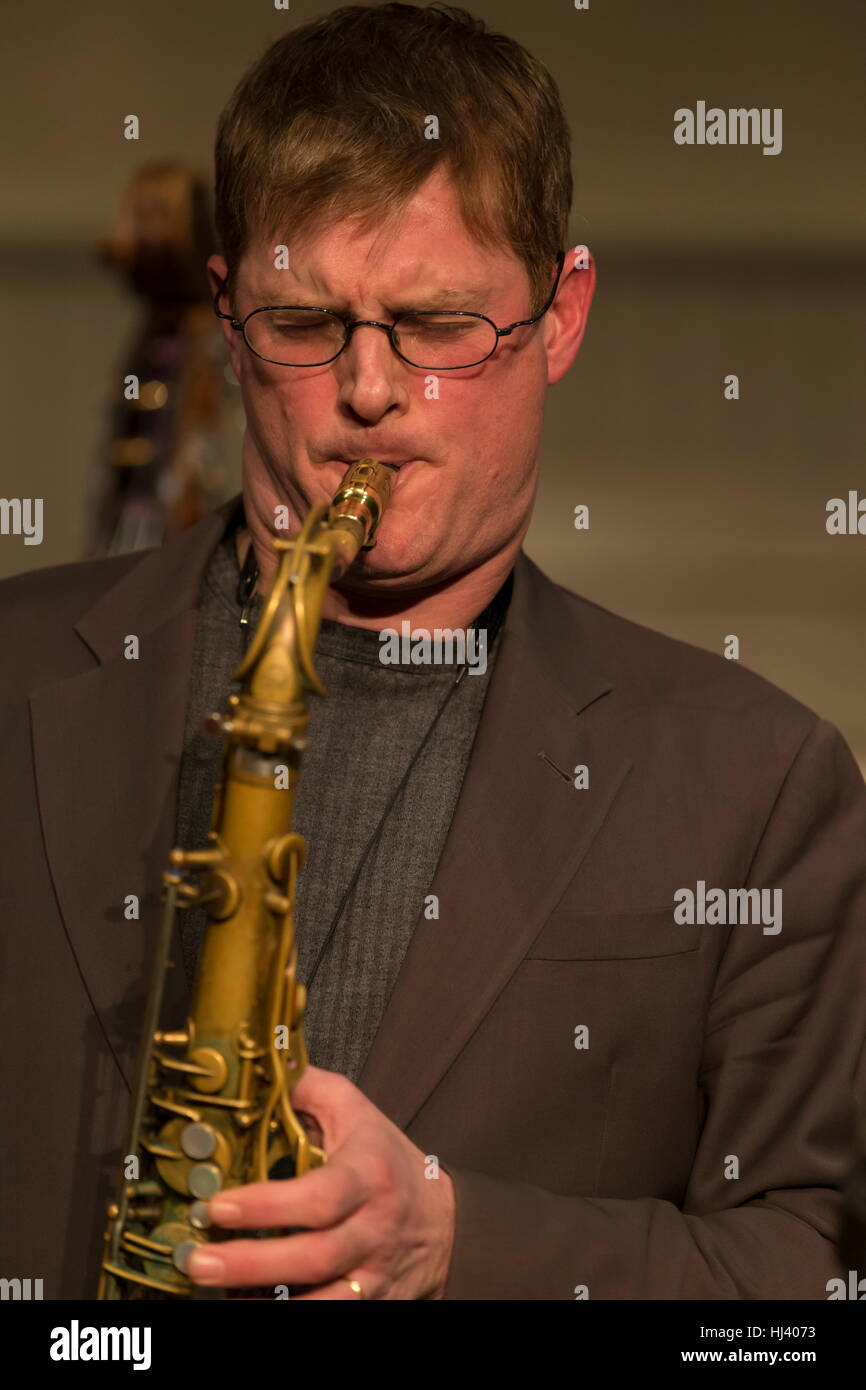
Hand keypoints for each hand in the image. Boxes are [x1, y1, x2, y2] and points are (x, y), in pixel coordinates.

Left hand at [185, 1065, 455, 1299]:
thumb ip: (304, 1088)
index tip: (219, 1205)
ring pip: (324, 1300)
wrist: (444, 1219)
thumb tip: (258, 1065)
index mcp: (368, 1174)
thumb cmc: (387, 1160)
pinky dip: (293, 1317)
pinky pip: (332, 1318)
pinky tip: (250, 1309)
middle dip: (251, 1263)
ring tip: (214, 1294)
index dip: (268, 1204)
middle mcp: (373, 1228)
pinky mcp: (374, 1304)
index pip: (320, 1195)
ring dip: (266, 1304)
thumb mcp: (353, 1110)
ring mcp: (374, 1273)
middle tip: (198, 1260)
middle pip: (314, 1255)